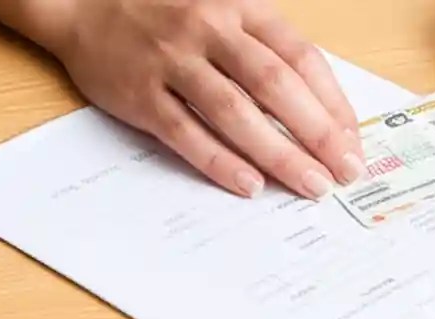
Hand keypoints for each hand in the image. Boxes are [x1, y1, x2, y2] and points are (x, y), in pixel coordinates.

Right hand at [20, 0, 364, 198]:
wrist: (81, 2)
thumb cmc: (163, 11)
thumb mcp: (221, 8)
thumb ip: (263, 47)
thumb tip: (316, 109)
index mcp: (240, 6)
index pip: (301, 58)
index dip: (333, 104)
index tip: (352, 142)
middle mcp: (210, 29)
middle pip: (276, 85)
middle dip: (318, 134)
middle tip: (344, 172)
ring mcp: (173, 61)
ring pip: (236, 112)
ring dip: (278, 153)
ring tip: (309, 184)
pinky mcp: (140, 94)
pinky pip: (188, 132)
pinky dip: (220, 160)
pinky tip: (249, 184)